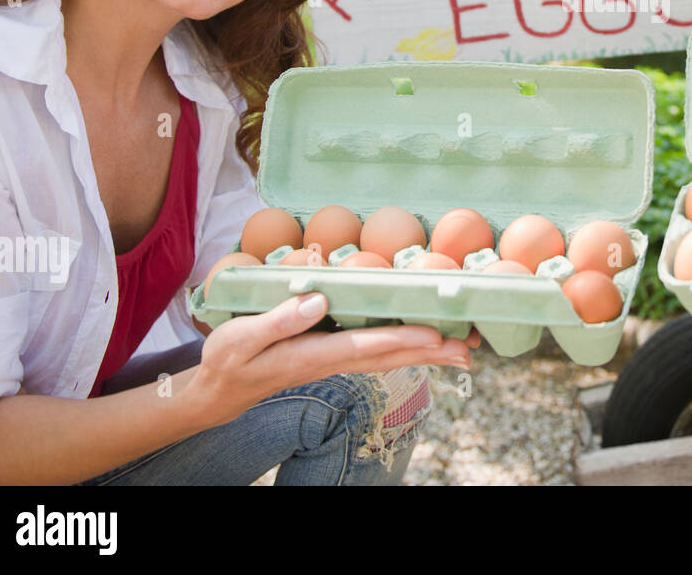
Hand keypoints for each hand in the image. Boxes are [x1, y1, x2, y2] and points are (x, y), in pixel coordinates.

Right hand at [179, 292, 473, 431]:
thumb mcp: (241, 338)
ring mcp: (336, 361)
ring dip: (428, 354)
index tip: (435, 335)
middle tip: (471, 348)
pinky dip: (408, 349)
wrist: (221, 391)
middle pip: (390, 356)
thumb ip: (278, 321)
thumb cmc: (229, 360)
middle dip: (432, 352)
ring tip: (465, 350)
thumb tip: (318, 301)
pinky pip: (379, 354)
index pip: (364, 346)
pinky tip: (428, 346)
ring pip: (390, 357)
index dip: (401, 339)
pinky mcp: (335, 356)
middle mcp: (332, 360)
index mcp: (312, 354)